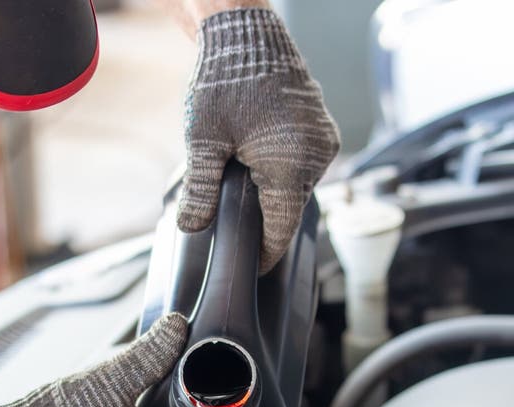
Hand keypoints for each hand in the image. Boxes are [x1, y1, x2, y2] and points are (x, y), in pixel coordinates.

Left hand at [177, 7, 339, 273]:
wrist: (246, 31)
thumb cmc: (224, 79)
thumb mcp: (203, 139)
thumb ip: (199, 189)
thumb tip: (191, 228)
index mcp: (290, 166)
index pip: (281, 230)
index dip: (265, 254)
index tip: (251, 268)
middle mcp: (316, 157)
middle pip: (290, 209)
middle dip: (265, 221)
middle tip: (237, 231)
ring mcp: (323, 142)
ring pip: (297, 188)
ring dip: (274, 195)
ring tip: (244, 195)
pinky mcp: (322, 131)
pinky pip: (304, 167)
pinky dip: (284, 174)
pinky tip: (259, 169)